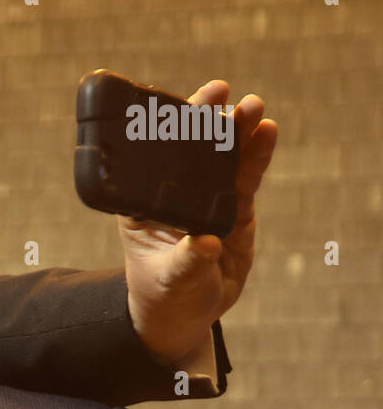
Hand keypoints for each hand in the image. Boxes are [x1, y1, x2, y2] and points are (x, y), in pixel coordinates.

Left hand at [121, 79, 277, 366]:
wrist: (186, 315)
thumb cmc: (163, 295)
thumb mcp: (170, 280)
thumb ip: (187, 262)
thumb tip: (206, 244)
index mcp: (142, 202)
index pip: (151, 160)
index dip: (165, 130)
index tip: (177, 106)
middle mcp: (172, 193)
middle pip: (189, 150)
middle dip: (205, 120)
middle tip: (222, 92)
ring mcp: (204, 198)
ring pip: (221, 159)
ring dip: (236, 132)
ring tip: (253, 107)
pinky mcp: (233, 209)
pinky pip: (245, 178)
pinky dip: (257, 156)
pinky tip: (267, 133)